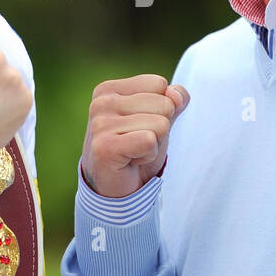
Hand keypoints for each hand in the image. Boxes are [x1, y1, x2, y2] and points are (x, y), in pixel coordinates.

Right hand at [80, 74, 188, 198]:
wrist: (117, 191)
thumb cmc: (137, 150)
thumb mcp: (160, 118)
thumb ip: (173, 100)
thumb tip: (176, 95)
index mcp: (109, 89)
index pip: (160, 84)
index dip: (160, 110)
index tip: (139, 128)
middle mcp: (101, 102)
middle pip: (164, 104)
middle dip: (160, 129)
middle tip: (137, 144)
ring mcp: (100, 124)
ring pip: (161, 124)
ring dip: (154, 145)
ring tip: (134, 153)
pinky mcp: (104, 146)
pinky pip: (149, 141)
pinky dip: (148, 156)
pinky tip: (131, 162)